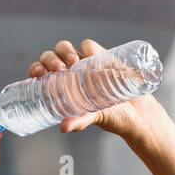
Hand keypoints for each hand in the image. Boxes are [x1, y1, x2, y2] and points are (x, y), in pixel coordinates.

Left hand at [29, 38, 160, 140]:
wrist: (137, 110)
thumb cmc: (110, 116)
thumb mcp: (93, 118)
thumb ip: (79, 121)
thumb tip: (63, 128)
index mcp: (60, 85)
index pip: (41, 71)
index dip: (37, 69)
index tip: (40, 74)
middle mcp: (69, 71)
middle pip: (51, 57)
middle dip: (50, 59)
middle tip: (59, 68)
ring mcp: (83, 62)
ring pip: (65, 48)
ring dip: (64, 51)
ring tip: (73, 62)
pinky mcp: (99, 55)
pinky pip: (88, 46)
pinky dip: (87, 48)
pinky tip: (89, 56)